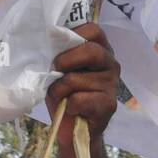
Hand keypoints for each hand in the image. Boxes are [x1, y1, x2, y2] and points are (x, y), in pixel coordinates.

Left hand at [47, 23, 119, 149]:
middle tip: (55, 69)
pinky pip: (79, 99)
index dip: (73, 34)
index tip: (56, 44)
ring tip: (59, 95)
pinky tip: (70, 109)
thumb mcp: (58, 70)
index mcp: (99, 50)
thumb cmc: (64, 94)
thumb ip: (58, 53)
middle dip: (66, 60)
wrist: (72, 127)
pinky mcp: (109, 105)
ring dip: (60, 88)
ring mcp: (112, 84)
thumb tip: (45, 39)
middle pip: (92, 51)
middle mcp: (110, 64)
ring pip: (78, 78)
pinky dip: (68, 104)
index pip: (93, 30)